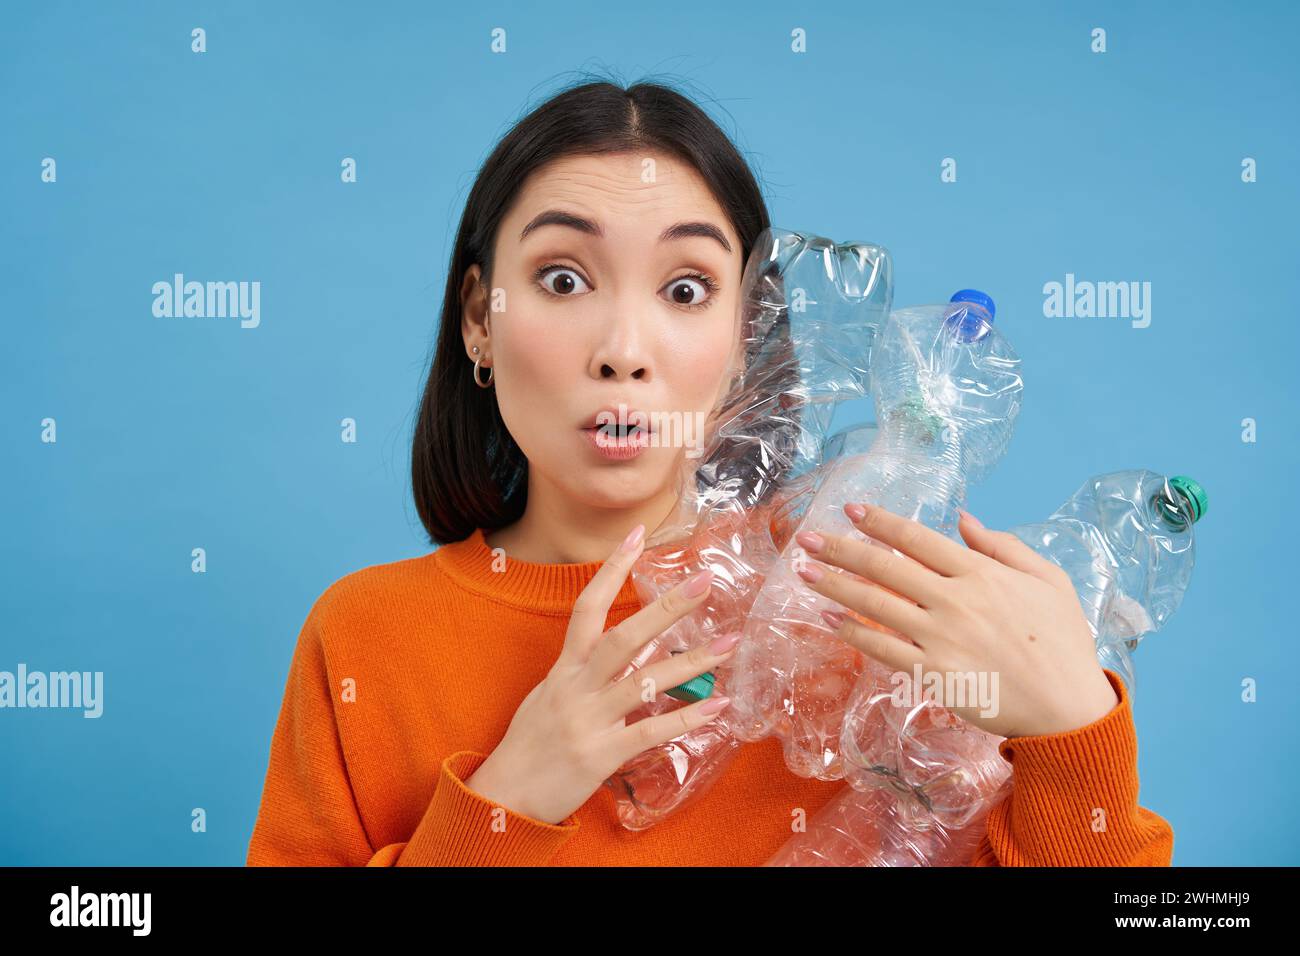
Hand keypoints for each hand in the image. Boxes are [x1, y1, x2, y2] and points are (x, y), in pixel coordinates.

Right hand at [465, 523, 738, 824]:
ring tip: (729, 644)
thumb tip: (619, 658)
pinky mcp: (600, 755)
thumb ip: (583, 674)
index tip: (638, 534)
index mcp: (564, 668)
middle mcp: (576, 687)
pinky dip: (685, 719)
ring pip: (643, 682)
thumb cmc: (530, 744)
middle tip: (705, 581)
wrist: (503, 796)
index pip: (588, 606)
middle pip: (624, 637)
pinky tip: (718, 707)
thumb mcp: (550, 696)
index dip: (612, 568)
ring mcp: (588, 720)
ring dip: (690, 662)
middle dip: (667, 608)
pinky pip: (649, 732)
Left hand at [792, 502, 1118, 738]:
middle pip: (885, 566)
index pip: (917, 538)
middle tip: (805, 537)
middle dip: (840, 548)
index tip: (849, 510)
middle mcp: (954, 600)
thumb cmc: (1063, 641)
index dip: (880, 521)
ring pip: (875, 603)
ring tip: (802, 571)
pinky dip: (851, 631)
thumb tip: (963, 519)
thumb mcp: (1048, 580)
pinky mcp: (933, 674)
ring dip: (833, 584)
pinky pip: (882, 648)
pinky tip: (828, 617)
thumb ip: (1004, 546)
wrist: (1069, 708)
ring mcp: (940, 637)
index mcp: (981, 573)